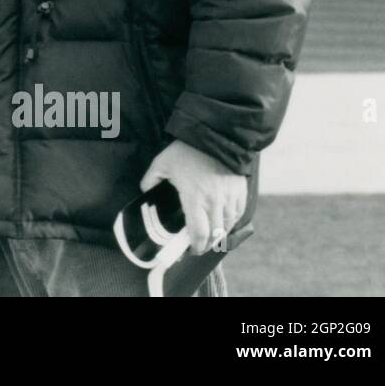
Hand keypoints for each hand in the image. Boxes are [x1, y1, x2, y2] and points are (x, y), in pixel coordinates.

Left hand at [140, 140, 246, 254]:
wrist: (215, 135)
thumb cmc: (186, 150)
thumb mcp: (162, 163)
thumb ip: (151, 179)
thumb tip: (145, 190)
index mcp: (194, 198)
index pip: (198, 232)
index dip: (195, 246)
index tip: (191, 250)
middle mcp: (214, 202)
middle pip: (214, 233)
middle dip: (207, 244)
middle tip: (200, 245)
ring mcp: (229, 197)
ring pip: (228, 225)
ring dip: (220, 233)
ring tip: (212, 235)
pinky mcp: (240, 190)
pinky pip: (239, 213)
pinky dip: (232, 220)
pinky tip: (225, 221)